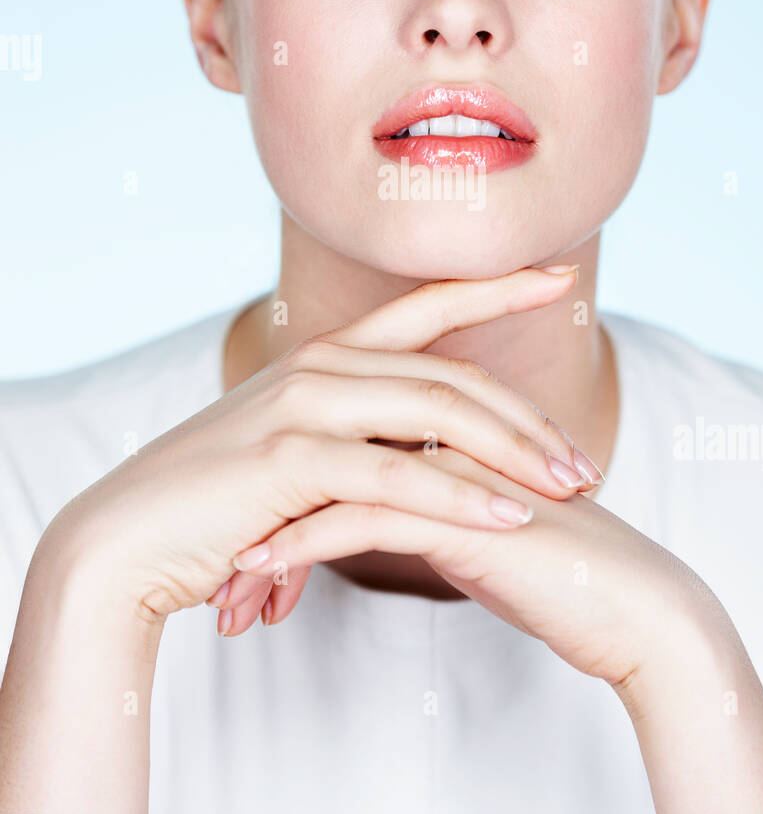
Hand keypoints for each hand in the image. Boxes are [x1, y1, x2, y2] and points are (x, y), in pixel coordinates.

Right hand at [42, 266, 599, 630]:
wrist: (127, 539)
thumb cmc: (217, 503)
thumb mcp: (296, 455)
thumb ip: (356, 441)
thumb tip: (418, 460)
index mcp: (325, 356)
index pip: (426, 307)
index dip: (494, 285)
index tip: (556, 275)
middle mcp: (321, 366)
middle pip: (453, 378)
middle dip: (529, 421)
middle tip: (584, 467)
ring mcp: (303, 405)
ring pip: (437, 417)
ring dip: (513, 457)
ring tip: (570, 493)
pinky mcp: (289, 459)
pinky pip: (395, 476)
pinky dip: (459, 500)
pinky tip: (508, 522)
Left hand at [218, 440, 713, 689]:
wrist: (636, 611)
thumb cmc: (562, 574)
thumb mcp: (482, 528)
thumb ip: (436, 500)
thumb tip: (386, 508)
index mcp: (456, 427)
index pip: (354, 427)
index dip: (297, 470)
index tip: (248, 514)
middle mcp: (451, 433)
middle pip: (332, 444)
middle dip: (268, 497)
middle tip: (217, 542)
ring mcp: (454, 466)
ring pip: (334, 478)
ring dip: (270, 526)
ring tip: (225, 573)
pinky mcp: (458, 515)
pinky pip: (356, 520)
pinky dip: (298, 546)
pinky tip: (259, 571)